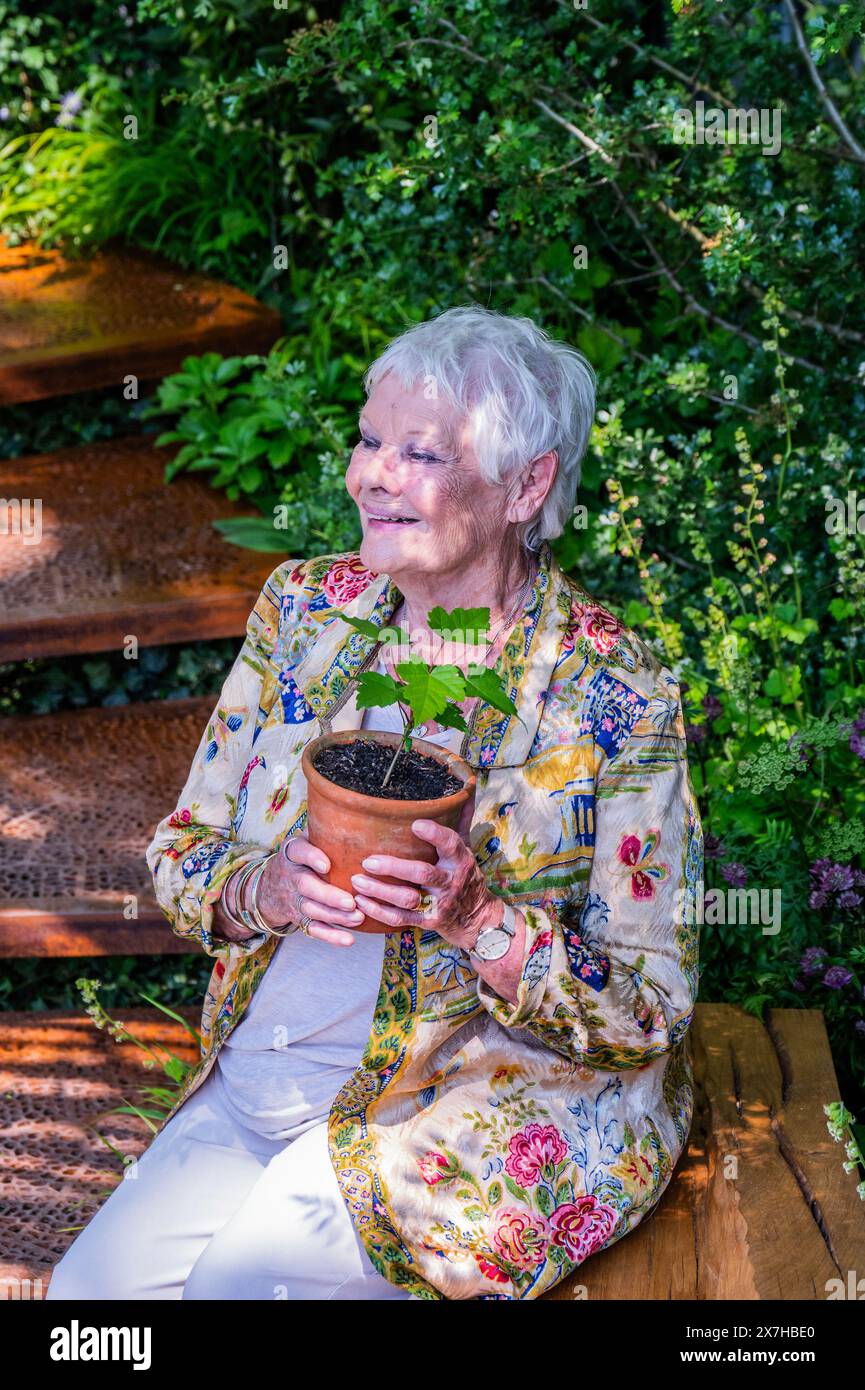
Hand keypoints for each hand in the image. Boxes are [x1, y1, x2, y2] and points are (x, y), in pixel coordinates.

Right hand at [255, 831, 364, 947]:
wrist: (268, 888)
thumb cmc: (298, 859)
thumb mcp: (302, 840)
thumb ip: (321, 831)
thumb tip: (356, 815)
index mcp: (292, 854)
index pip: (299, 852)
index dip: (312, 857)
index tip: (326, 864)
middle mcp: (292, 878)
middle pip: (307, 887)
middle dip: (329, 896)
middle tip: (350, 901)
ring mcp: (296, 901)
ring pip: (314, 911)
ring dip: (336, 917)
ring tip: (358, 918)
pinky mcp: (301, 919)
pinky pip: (315, 930)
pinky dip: (331, 937)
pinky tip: (349, 940)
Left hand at [349, 798, 499, 950]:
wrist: (478, 919)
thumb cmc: (466, 876)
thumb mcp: (467, 849)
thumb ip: (461, 820)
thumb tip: (464, 790)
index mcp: (460, 860)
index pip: (450, 843)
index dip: (434, 834)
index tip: (415, 824)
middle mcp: (450, 881)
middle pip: (423, 873)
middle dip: (394, 867)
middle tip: (367, 861)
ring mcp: (438, 904)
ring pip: (408, 899)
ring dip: (381, 891)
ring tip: (357, 881)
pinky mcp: (427, 921)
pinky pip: (401, 919)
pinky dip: (380, 911)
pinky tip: (362, 901)